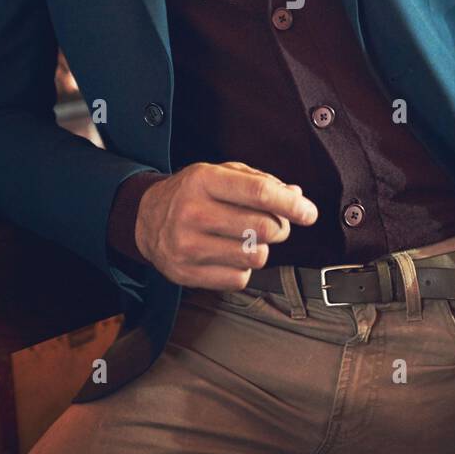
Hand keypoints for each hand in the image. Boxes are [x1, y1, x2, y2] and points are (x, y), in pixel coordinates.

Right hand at [134, 160, 317, 289]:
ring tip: (248, 241)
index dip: (291, 205)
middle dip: (279, 228)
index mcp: (204, 180)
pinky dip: (243, 270)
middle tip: (274, 226)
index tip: (309, 213)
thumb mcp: (220, 174)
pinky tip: (229, 256)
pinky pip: (239, 279)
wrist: (145, 219)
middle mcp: (193, 212)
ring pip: (255, 257)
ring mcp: (187, 245)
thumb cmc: (192, 194)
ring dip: (261, 250)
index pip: (259, 193)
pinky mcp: (185, 273)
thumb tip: (296, 197)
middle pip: (262, 228)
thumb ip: (260, 181)